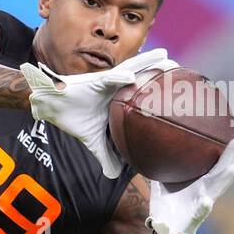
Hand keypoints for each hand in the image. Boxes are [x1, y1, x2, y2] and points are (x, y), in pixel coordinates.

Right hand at [20, 48, 178, 177]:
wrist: (50, 106)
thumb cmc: (72, 116)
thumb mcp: (93, 140)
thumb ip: (105, 154)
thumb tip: (113, 174)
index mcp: (120, 98)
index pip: (144, 89)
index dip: (162, 86)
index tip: (182, 88)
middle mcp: (117, 87)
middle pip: (145, 75)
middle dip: (163, 70)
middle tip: (183, 67)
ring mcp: (107, 82)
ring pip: (132, 69)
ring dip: (149, 63)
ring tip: (167, 59)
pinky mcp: (93, 82)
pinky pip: (109, 79)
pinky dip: (120, 78)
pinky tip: (132, 77)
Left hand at [147, 134, 233, 233]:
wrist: (163, 231)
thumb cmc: (167, 206)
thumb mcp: (164, 181)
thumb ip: (164, 165)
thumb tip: (154, 144)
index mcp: (203, 182)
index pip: (221, 162)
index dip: (233, 150)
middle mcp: (207, 191)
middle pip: (225, 170)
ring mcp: (202, 205)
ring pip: (217, 190)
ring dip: (227, 179)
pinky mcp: (193, 219)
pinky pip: (199, 212)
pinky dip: (203, 207)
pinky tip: (206, 201)